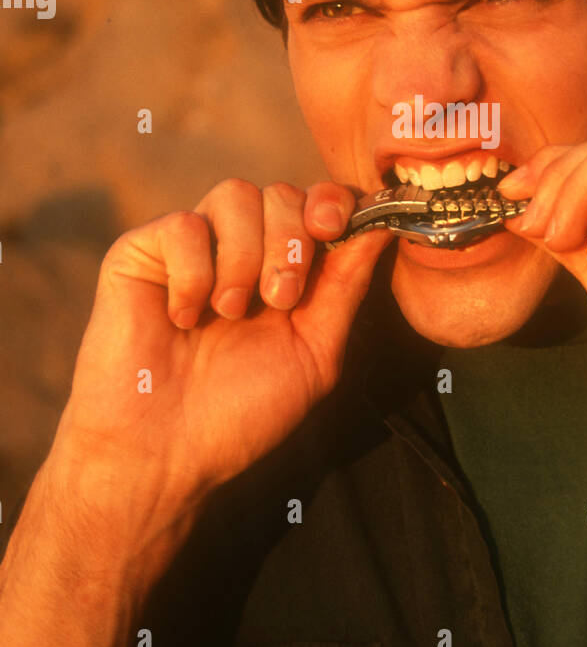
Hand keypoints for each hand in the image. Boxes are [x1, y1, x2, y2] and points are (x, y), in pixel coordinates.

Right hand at [53, 179, 391, 526]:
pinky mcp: (141, 252)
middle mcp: (242, 249)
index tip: (334, 227)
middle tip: (280, 301)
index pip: (319, 202)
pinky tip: (184, 317)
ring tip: (231, 313)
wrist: (168, 453)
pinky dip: (193, 272)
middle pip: (282, 193)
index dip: (334, 201)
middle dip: (291, 241)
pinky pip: (182, 224)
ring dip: (246, 256)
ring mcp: (192, 247)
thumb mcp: (316, 351)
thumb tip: (384, 223)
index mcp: (287, 268)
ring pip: (235, 194)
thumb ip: (346, 285)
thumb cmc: (243, 413)